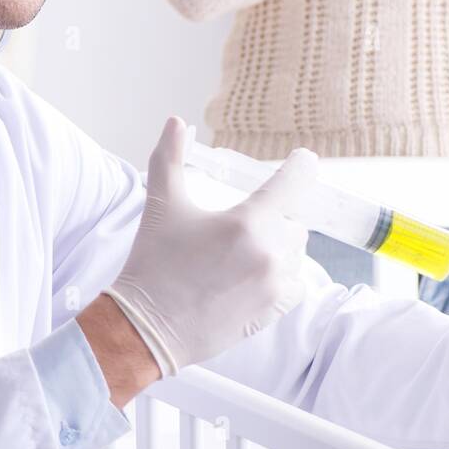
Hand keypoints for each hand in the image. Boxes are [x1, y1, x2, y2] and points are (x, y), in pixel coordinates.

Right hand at [103, 116, 313, 376]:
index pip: (294, 182)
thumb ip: (170, 157)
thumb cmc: (153, 263)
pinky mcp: (271, 312)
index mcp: (247, 222)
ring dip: (281, 243)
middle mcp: (269, 253)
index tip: (303, 159)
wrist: (145, 328)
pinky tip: (259, 271)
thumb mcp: (162, 204)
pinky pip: (296, 284)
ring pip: (296, 252)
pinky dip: (284, 273)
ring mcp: (273, 286)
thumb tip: (175, 121)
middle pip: (294, 220)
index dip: (301, 166)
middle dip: (277, 213)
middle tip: (249, 215)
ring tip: (249, 245)